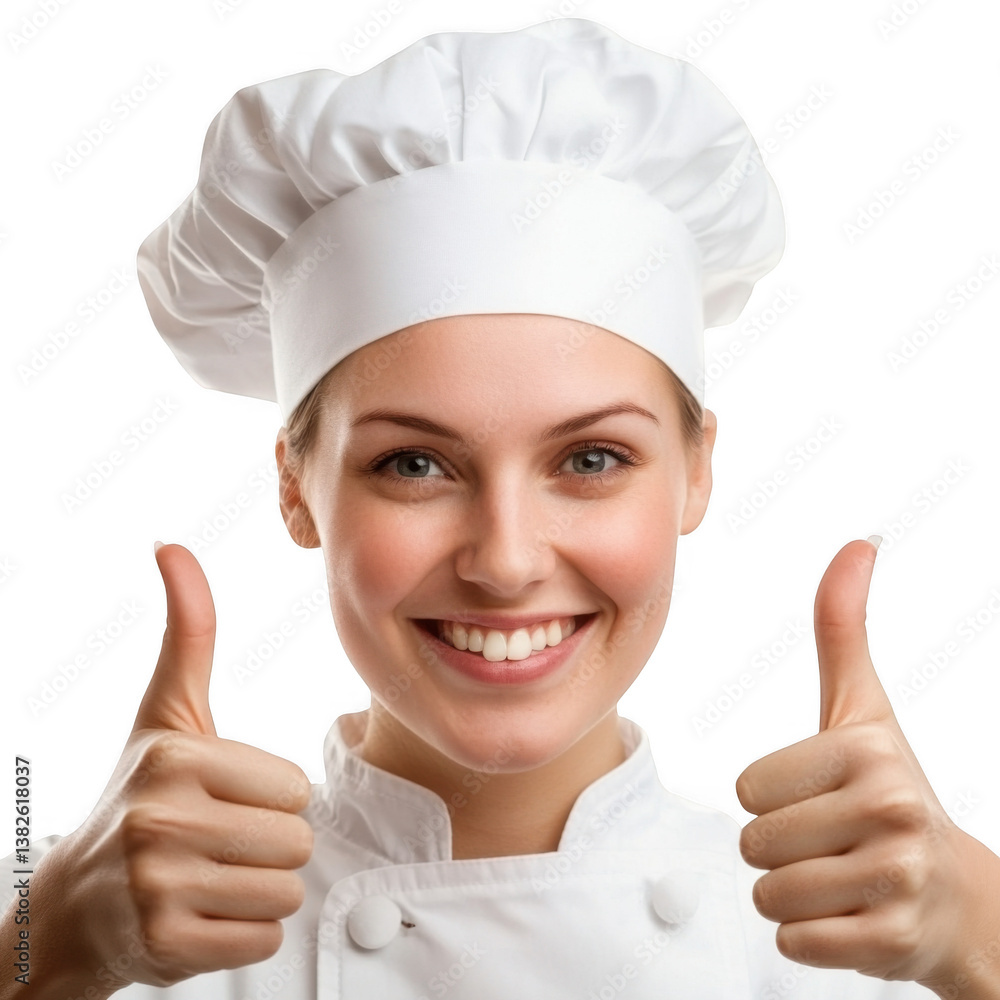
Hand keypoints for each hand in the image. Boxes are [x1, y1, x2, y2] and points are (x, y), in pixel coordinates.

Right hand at [36, 543, 313, 990]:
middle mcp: (161, 820)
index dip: (270, 798)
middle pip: (295, 839)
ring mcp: (157, 888)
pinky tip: (202, 914)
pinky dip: (244, 931)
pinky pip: (263, 936)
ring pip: (284, 889)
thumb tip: (171, 543)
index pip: (294, 788)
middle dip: (268, 845)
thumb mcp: (166, 710)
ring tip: (209, 876)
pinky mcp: (164, 946)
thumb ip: (189, 630)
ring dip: (258, 889)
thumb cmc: (139, 792)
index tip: (223, 799)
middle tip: (217, 842)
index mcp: (175, 757)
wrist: (74, 902)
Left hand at [734, 537, 990, 988]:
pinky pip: (793, 941)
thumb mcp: (863, 706)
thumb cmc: (888, 789)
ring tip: (838, 877)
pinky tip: (850, 916)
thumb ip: (843, 626)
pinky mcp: (893, 943)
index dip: (770, 799)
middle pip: (753, 843)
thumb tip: (858, 543)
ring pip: (769, 895)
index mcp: (865, 751)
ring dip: (790, 893)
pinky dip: (809, 936)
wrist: (957, 894)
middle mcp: (889, 810)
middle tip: (829, 843)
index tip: (818, 798)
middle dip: (778, 849)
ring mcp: (896, 880)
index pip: (748, 789)